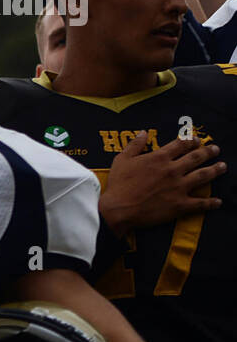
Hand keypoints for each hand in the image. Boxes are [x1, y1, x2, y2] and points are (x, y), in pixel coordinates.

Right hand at [99, 131, 223, 235]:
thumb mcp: (122, 160)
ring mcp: (178, 187)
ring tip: (223, 166)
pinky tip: (218, 201)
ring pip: (203, 176)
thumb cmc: (118, 185)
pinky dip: (210, 203)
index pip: (180, 144)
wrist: (118, 209)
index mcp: (159, 158)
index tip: (197, 139)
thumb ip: (134, 145)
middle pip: (196, 157)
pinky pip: (200, 203)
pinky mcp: (180, 205)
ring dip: (215, 170)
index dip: (190, 140)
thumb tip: (144, 132)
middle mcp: (173, 170)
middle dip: (208, 152)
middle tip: (215, 149)